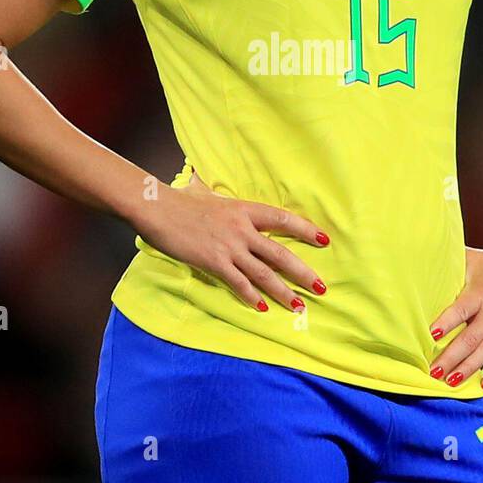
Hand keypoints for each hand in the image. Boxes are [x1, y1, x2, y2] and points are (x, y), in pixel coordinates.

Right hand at [137, 170, 329, 313]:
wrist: (158, 208)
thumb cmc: (180, 199)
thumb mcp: (205, 190)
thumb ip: (213, 188)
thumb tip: (203, 174)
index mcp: (244, 209)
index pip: (282, 219)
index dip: (305, 229)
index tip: (324, 240)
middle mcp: (242, 229)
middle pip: (280, 253)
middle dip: (303, 272)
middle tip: (322, 287)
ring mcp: (229, 247)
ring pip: (264, 273)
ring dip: (284, 291)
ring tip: (299, 305)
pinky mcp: (214, 262)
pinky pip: (239, 283)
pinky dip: (252, 296)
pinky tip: (264, 308)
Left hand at [427, 242, 482, 388]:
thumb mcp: (476, 259)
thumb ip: (452, 263)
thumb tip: (425, 261)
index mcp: (481, 293)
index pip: (460, 310)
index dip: (446, 322)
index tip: (432, 335)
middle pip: (470, 338)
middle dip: (450, 358)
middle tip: (434, 372)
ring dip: (468, 369)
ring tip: (451, 382)